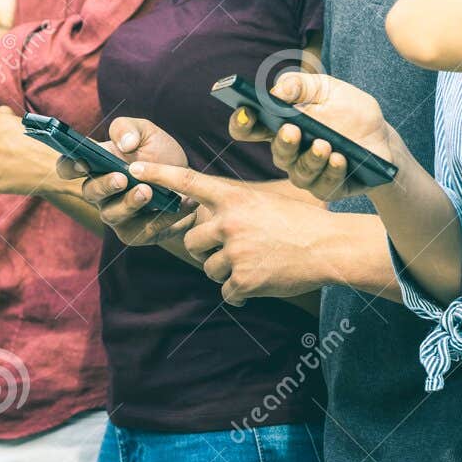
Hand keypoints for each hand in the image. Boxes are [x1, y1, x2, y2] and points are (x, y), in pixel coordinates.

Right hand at [62, 117, 195, 246]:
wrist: (188, 184)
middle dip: (104, 186)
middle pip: (90, 192)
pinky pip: (143, 230)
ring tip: (147, 192)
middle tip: (121, 178)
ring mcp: (116, 214)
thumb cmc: (160, 156)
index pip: (68, 167)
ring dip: (129, 203)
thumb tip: (125, 144)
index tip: (81, 162)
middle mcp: (101, 192)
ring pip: (112, 214)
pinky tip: (179, 204)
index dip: (69, 166)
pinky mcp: (135, 233)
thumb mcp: (148, 133)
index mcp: (97, 165)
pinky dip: (162, 217)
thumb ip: (129, 129)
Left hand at [127, 161, 332, 304]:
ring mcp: (234, 252)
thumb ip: (233, 207)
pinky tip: (264, 280)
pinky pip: (227, 293)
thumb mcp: (265, 201)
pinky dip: (242, 292)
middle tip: (236, 249)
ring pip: (209, 269)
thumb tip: (204, 223)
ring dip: (227, 272)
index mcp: (233, 198)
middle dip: (207, 250)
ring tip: (258, 262)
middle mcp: (229, 222)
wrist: (330, 247)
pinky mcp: (243, 280)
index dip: (156, 174)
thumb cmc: (301, 222)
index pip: (186, 182)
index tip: (131, 169)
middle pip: (191, 242)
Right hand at [229, 71, 401, 200]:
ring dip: (310, 159)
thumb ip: (300, 85)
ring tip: (323, 145)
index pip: (250, 128)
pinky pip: (324, 186)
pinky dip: (332, 172)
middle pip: (277, 152)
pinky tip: (340, 159)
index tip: (245, 112)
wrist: (383, 138)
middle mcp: (290, 153)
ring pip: (299, 173)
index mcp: (281, 125)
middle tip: (292, 130)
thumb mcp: (328, 88)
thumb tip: (276, 92)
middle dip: (284, 142)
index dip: (242, 122)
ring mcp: (308, 173)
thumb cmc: (350, 111)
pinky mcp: (328, 188)